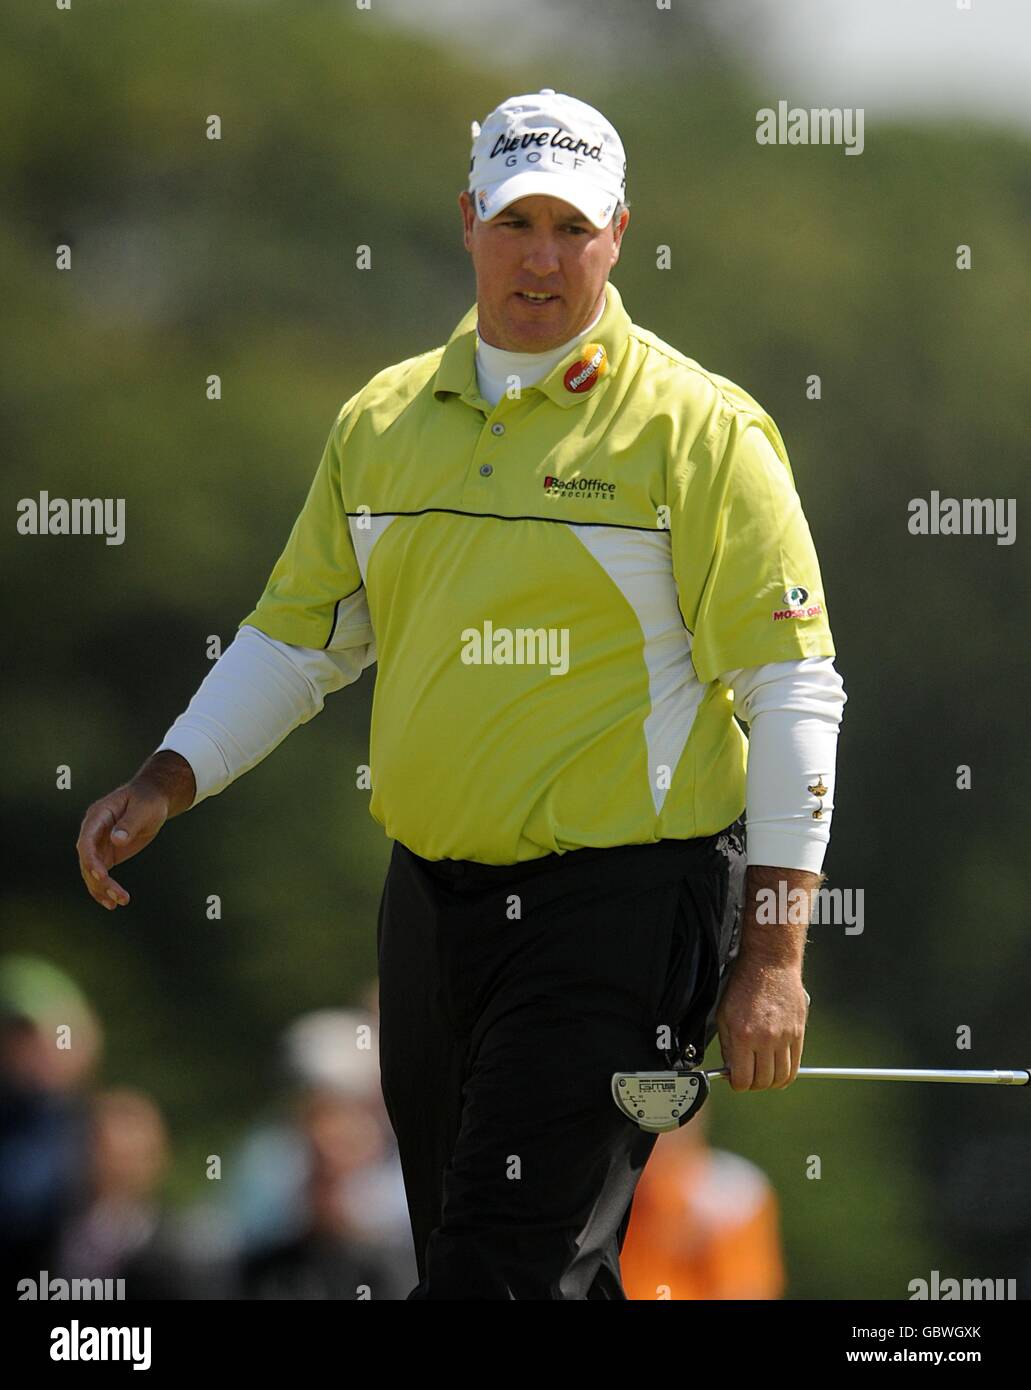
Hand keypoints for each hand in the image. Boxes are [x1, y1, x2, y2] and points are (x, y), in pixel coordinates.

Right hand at [75, 779, 170, 910]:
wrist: (153, 799)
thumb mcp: (143, 808)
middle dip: (99, 880)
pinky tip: (113, 902)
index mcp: (98, 816)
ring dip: (102, 888)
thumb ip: (130, 823)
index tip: (101, 875)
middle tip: (116, 896)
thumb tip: (116, 839)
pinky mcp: (107, 854)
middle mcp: (93, 832)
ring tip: (118, 902)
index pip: (86, 840)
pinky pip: (101, 874)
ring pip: (92, 871)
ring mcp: (99, 844)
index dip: (91, 859)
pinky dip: (105, 888)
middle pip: (88, 860)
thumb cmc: (148, 799)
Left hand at [715, 957, 809, 1090]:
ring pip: (782, 1078)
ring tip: (764, 1074)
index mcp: (743, 1035)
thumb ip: (728, 1045)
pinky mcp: (798, 1033)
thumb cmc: (744, 986)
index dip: (738, 1084)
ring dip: (771, 1082)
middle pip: (764, 1082)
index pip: (743, 1079)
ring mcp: (784, 1037)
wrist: (769, 965)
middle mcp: (766, 1039)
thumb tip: (731, 1070)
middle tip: (749, 1077)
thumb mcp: (724, 1015)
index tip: (736, 1080)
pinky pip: (796, 1065)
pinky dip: (787, 1074)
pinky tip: (778, 1070)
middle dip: (754, 1084)